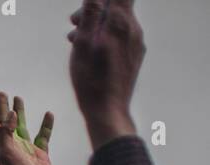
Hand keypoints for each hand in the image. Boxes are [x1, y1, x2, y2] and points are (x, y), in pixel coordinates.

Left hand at [0, 92, 54, 164]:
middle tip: (1, 93)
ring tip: (18, 98)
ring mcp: (25, 149)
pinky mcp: (40, 154)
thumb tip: (9, 113)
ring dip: (19, 112)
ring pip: (21, 126)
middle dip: (0, 107)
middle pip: (3, 121)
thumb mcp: (7, 153)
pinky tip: (48, 114)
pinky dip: (46, 124)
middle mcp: (10, 145)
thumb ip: (5, 133)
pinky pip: (43, 135)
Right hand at [69, 0, 143, 148]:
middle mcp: (133, 29)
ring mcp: (136, 43)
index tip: (87, 6)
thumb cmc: (91, 80)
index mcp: (120, 23)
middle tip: (74, 22)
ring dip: (96, 25)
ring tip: (75, 39)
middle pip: (117, 6)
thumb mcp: (83, 44)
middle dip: (94, 9)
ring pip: (117, 22)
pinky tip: (89, 51)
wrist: (107, 110)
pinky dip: (104, 37)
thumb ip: (90, 15)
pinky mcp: (134, 55)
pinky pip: (120, 36)